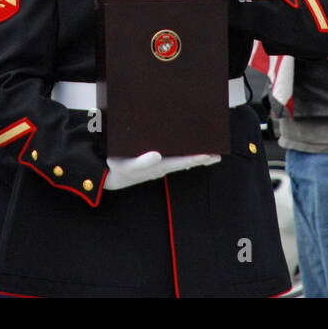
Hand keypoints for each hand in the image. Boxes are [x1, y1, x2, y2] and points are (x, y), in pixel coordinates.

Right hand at [104, 150, 220, 189]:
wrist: (110, 176)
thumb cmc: (119, 169)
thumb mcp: (127, 165)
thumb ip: (142, 162)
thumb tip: (157, 156)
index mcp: (158, 166)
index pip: (181, 162)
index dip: (195, 158)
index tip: (208, 155)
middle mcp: (161, 166)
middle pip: (185, 162)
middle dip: (201, 158)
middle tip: (217, 155)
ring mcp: (159, 165)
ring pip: (181, 160)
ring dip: (195, 157)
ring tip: (209, 154)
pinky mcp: (155, 163)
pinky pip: (173, 158)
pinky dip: (183, 155)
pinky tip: (189, 152)